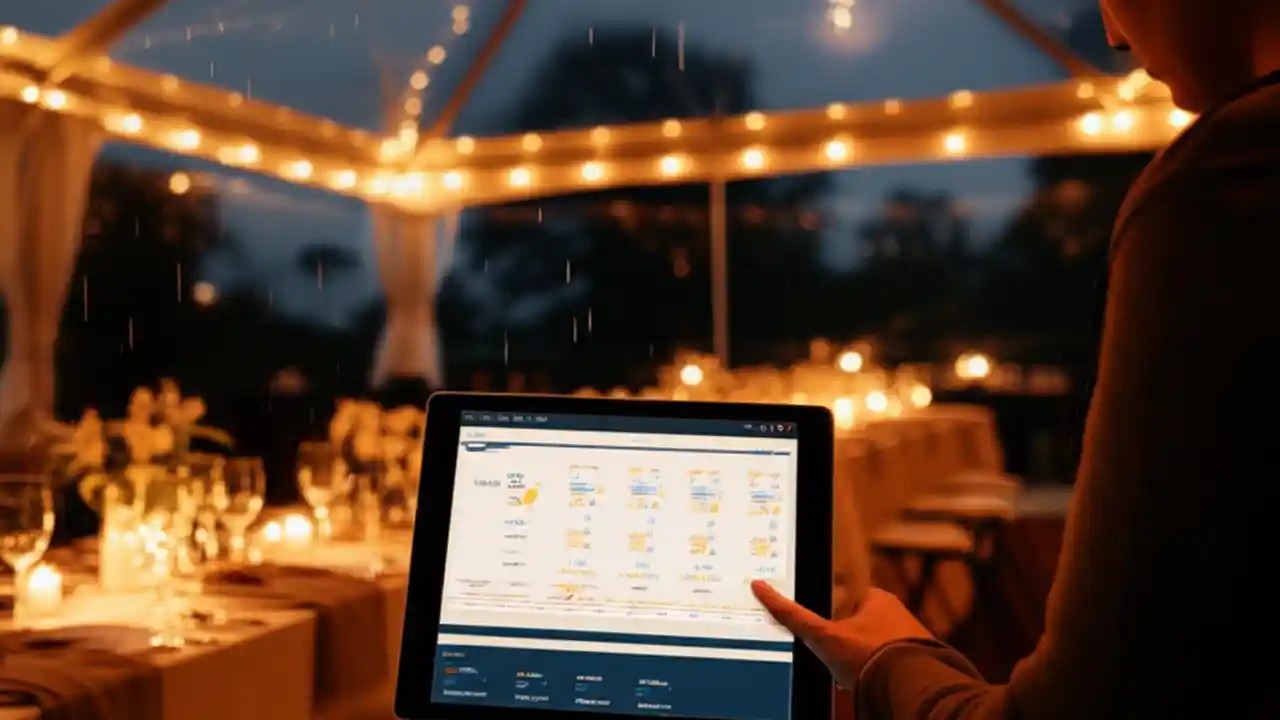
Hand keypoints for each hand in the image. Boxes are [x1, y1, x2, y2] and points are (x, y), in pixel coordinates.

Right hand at [752, 581, 933, 687]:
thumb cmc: (867, 656)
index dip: (833, 624)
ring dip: (867, 660)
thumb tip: (760, 588)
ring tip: (858, 676)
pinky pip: (896, 663)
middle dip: (851, 644)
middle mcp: (897, 612)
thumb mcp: (822, 635)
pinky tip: (875, 684)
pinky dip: (883, 672)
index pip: (846, 604)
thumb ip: (791, 615)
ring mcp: (912, 636)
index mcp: (876, 598)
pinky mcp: (921, 658)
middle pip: (862, 627)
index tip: (829, 641)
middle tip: (842, 661)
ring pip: (878, 646)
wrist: (909, 686)